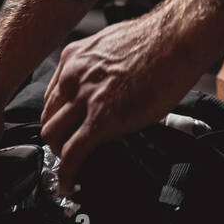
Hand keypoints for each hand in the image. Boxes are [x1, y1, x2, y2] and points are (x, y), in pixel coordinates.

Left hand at [40, 12, 203, 193]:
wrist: (175, 39)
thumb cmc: (157, 40)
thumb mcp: (113, 46)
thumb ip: (101, 67)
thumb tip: (109, 84)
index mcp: (74, 58)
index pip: (52, 96)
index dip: (58, 118)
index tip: (66, 130)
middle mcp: (73, 76)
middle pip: (48, 117)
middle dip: (57, 137)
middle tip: (69, 152)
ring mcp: (85, 97)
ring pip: (54, 136)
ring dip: (60, 155)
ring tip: (71, 169)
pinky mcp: (102, 118)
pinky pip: (73, 153)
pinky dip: (67, 173)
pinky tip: (70, 184)